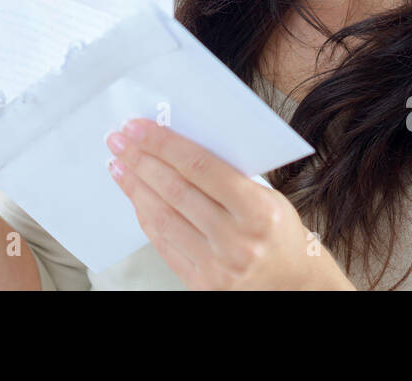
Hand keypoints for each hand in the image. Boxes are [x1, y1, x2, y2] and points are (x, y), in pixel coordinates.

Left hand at [105, 118, 352, 289]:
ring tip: (118, 165)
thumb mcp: (267, 196)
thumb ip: (227, 174)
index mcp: (258, 210)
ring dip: (135, 187)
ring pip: (163, 218)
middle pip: (176, 191)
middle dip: (141, 160)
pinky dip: (146, 217)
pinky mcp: (202, 284)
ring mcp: (218, 267)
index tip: (138, 127)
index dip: (164, 144)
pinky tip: (136, 197)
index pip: (200, 167)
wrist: (294, 283)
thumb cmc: (278, 231)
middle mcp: (237, 241)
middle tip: (118, 140)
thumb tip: (175, 144)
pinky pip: (164, 244)